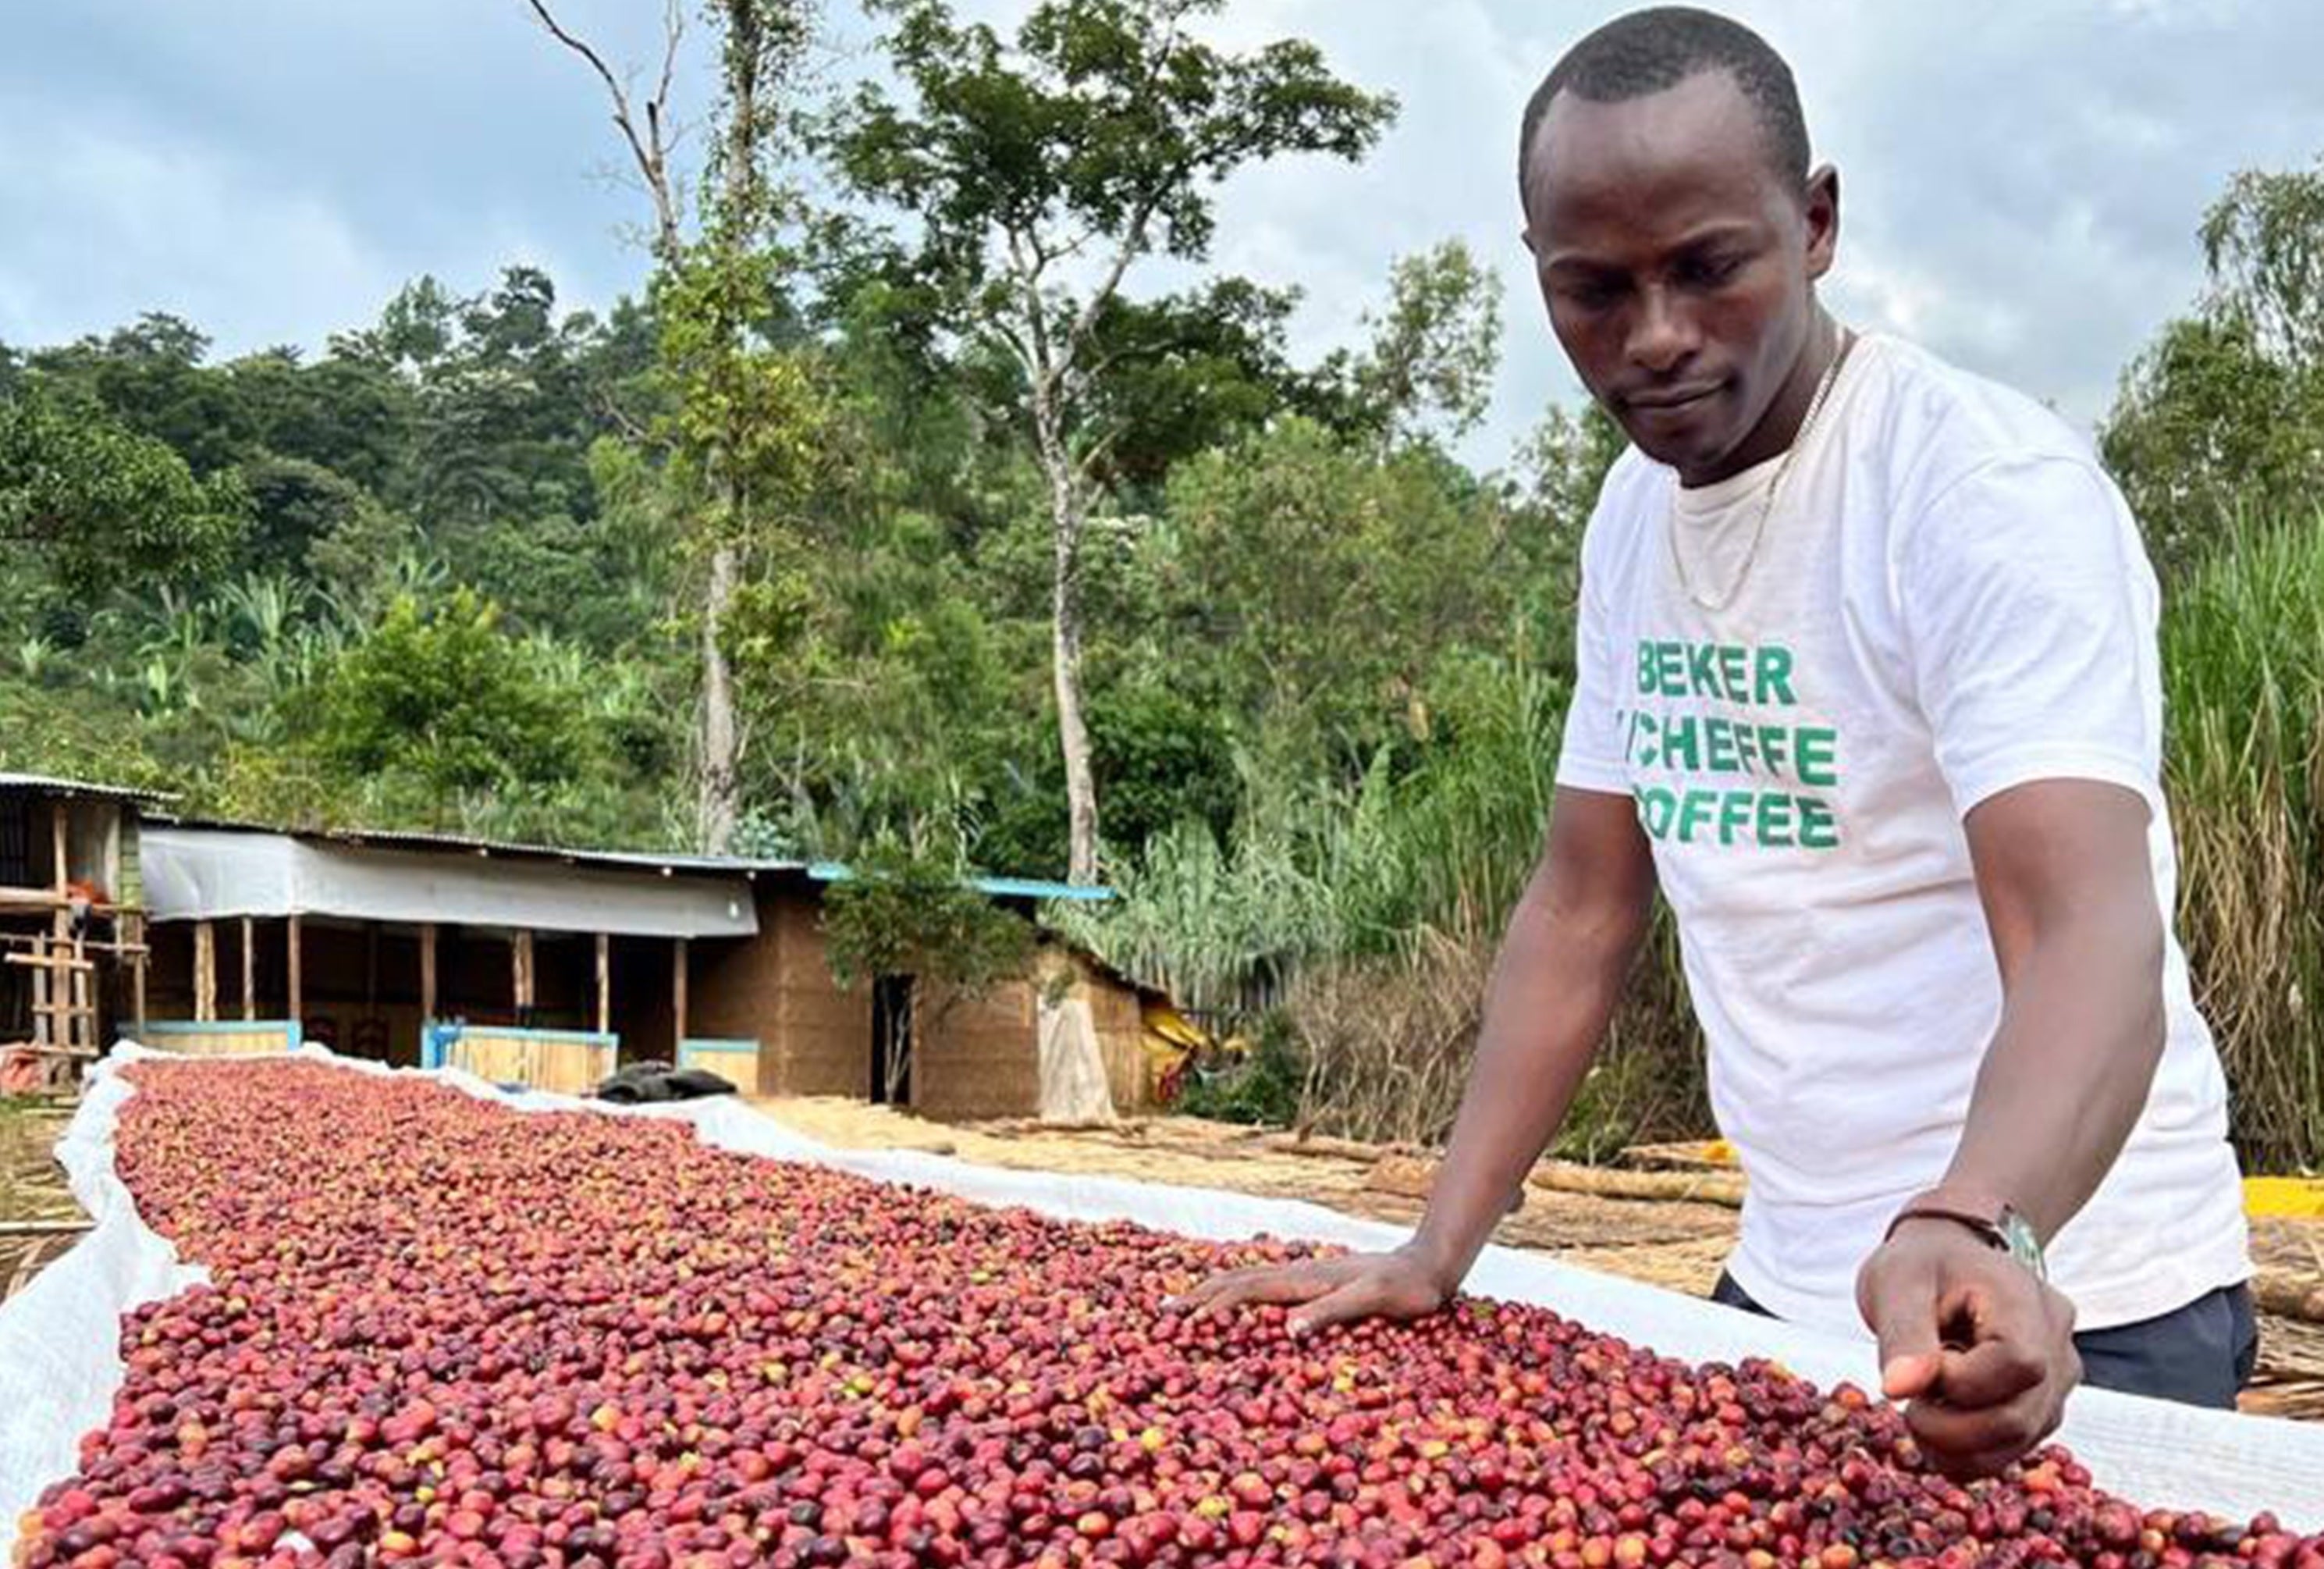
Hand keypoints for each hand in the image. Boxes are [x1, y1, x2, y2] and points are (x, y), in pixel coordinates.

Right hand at [1168, 1245, 1452, 1336]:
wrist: (1428, 1265)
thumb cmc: (1406, 1288)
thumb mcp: (1373, 1300)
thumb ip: (1332, 1312)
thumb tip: (1287, 1331)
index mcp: (1305, 1279)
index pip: (1248, 1290)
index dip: (1215, 1305)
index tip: (1183, 1322)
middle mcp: (1299, 1274)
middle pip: (1238, 1280)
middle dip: (1200, 1294)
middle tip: (1162, 1310)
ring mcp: (1305, 1276)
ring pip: (1249, 1281)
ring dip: (1214, 1291)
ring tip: (1184, 1303)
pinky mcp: (1314, 1283)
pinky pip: (1266, 1287)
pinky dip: (1238, 1293)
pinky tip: (1235, 1301)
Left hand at [1856, 1217, 2080, 1478]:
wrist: (1946, 1260)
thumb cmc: (1922, 1265)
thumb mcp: (1897, 1284)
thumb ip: (1903, 1335)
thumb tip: (1898, 1388)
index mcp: (2027, 1300)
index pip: (2019, 1364)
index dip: (1963, 1383)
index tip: (1922, 1366)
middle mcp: (2057, 1344)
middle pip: (2019, 1417)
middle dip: (1950, 1428)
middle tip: (1909, 1403)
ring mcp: (2057, 1381)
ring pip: (2018, 1443)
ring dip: (1956, 1446)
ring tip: (1921, 1408)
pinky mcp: (2042, 1408)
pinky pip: (2012, 1450)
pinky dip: (1968, 1453)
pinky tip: (1938, 1424)